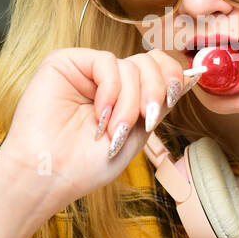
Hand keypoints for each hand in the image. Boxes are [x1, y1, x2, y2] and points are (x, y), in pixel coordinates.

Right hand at [0, 46, 196, 220]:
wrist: (49, 175)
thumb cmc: (86, 164)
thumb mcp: (136, 134)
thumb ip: (157, 104)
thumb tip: (188, 77)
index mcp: (124, 94)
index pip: (158, 67)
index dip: (172, 76)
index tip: (171, 99)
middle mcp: (107, 79)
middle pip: (150, 62)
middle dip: (154, 93)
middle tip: (143, 121)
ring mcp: (86, 69)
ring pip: (131, 65)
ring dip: (129, 103)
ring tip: (112, 130)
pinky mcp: (65, 62)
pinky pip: (107, 62)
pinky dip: (111, 91)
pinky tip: (99, 114)